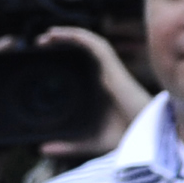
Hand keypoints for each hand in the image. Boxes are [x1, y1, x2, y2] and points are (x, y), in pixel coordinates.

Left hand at [32, 26, 152, 161]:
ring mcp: (109, 71)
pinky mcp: (114, 68)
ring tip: (46, 35)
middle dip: (61, 44)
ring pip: (87, 44)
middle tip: (38, 45)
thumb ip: (66, 145)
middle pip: (81, 53)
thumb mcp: (88, 141)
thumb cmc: (123, 138)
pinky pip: (95, 45)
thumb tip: (41, 148)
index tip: (38, 61)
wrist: (146, 138)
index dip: (61, 59)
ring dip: (67, 36)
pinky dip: (78, 36)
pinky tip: (60, 33)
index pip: (79, 68)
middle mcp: (103, 77)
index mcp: (97, 90)